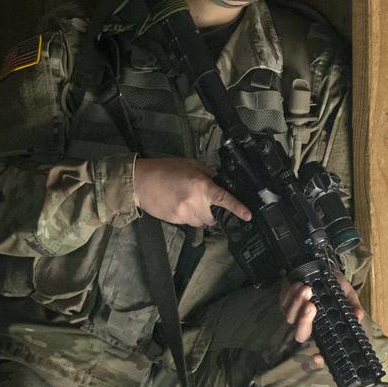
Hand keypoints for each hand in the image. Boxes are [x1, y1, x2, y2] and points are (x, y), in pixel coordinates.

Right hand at [133, 157, 250, 226]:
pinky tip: (179, 204)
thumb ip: (207, 173)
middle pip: (213, 217)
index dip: (238, 209)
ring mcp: (184, 214)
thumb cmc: (164, 169)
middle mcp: (195, 203)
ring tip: (188, 201)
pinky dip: (188, 215)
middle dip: (213, 212)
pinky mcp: (175, 221)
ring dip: (201, 214)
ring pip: (201, 222)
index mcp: (201, 187)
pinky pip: (188, 222)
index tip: (247, 216)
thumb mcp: (189, 164)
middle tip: (205, 201)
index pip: (224, 200)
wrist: (140, 182)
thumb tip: (218, 180)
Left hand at [280, 271, 365, 367]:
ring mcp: (294, 315)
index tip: (318, 357)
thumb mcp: (346, 294)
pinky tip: (300, 284)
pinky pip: (284, 302)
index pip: (321, 350)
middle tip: (312, 307)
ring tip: (308, 289)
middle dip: (304, 322)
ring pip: (290, 317)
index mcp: (324, 329)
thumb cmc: (334, 286)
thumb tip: (358, 316)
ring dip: (298, 303)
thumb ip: (352, 305)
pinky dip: (291, 293)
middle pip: (301, 335)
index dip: (318, 359)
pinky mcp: (284, 303)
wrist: (321, 268)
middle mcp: (308, 326)